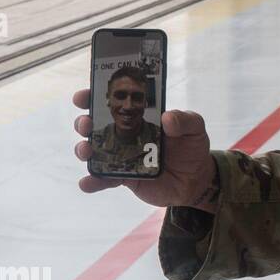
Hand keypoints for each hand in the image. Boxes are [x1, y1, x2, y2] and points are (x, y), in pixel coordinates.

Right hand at [71, 89, 218, 211]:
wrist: (196, 181)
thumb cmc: (191, 148)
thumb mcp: (194, 128)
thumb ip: (185, 120)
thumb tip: (167, 118)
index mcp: (136, 117)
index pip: (110, 103)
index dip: (92, 98)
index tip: (83, 97)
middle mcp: (123, 135)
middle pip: (94, 126)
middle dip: (83, 123)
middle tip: (86, 124)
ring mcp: (120, 156)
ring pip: (93, 151)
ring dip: (83, 150)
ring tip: (86, 152)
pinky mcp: (123, 177)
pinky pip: (104, 179)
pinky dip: (92, 181)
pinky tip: (87, 183)